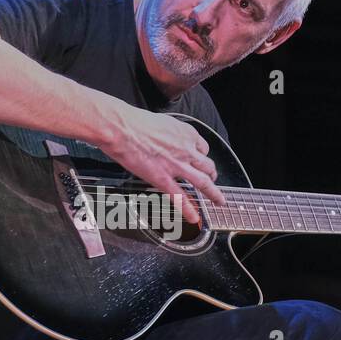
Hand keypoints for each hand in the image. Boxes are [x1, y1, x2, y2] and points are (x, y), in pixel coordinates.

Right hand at [99, 106, 224, 224]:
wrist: (122, 129)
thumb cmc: (135, 122)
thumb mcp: (162, 121)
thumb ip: (170, 133)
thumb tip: (167, 138)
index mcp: (186, 134)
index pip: (203, 147)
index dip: (203, 155)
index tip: (202, 158)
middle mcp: (186, 150)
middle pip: (207, 165)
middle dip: (212, 174)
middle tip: (213, 179)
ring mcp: (176, 166)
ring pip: (202, 182)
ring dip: (213, 193)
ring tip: (218, 200)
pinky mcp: (163, 179)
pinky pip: (180, 197)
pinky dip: (189, 210)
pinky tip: (195, 217)